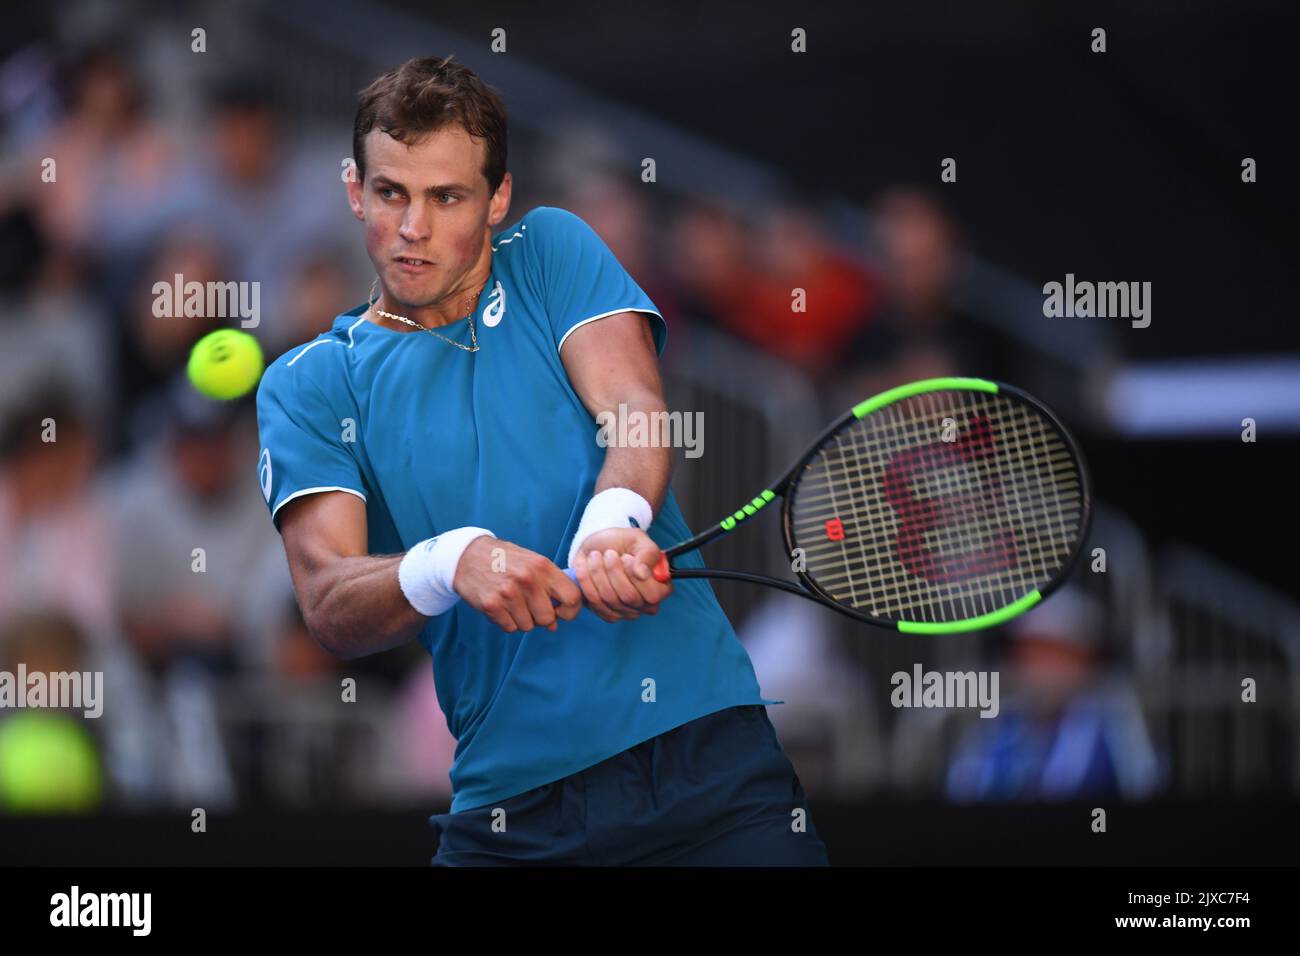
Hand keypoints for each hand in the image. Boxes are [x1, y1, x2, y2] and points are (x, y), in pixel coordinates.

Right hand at [453, 537, 582, 632]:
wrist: (466, 555)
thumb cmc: (504, 560)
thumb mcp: (532, 563)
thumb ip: (549, 589)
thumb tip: (556, 623)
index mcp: (543, 566)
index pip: (573, 597)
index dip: (570, 610)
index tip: (559, 611)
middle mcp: (528, 579)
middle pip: (548, 618)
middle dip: (541, 618)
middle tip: (530, 607)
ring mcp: (509, 592)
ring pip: (528, 626)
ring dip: (521, 620)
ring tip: (512, 603)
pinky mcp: (491, 604)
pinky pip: (510, 627)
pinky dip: (506, 622)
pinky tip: (500, 606)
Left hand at [572, 527, 672, 622]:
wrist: (599, 547)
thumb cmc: (623, 543)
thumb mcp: (639, 540)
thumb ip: (647, 554)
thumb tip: (642, 573)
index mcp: (660, 588)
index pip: (652, 595)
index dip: (636, 576)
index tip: (626, 557)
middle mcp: (645, 605)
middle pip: (628, 597)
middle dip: (614, 571)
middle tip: (609, 553)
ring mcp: (624, 612)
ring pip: (609, 599)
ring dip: (598, 573)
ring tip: (596, 556)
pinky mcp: (605, 612)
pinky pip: (593, 601)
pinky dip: (586, 581)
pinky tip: (586, 567)